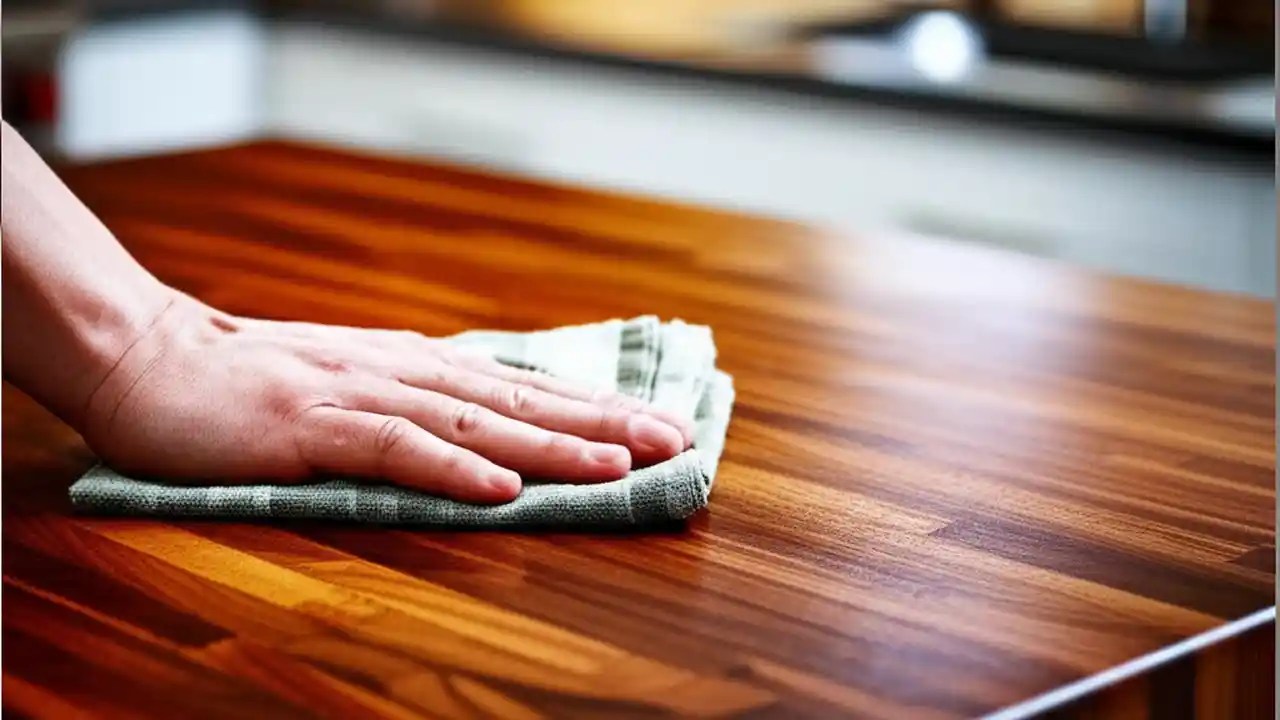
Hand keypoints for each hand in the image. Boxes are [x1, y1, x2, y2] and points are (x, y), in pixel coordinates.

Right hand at [78, 291, 693, 503]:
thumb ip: (418, 403)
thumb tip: (490, 430)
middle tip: (674, 440)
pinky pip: (392, 448)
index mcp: (417, 365)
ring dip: (548, 444)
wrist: (152, 358)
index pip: (524, 388)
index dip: (596, 408)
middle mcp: (404, 372)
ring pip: (473, 421)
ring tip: (616, 464)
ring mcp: (359, 394)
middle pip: (520, 399)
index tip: (660, 426)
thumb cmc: (254, 381)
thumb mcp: (354, 384)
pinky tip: (501, 488)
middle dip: (602, 421)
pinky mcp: (311, 424)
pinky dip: (449, 468)